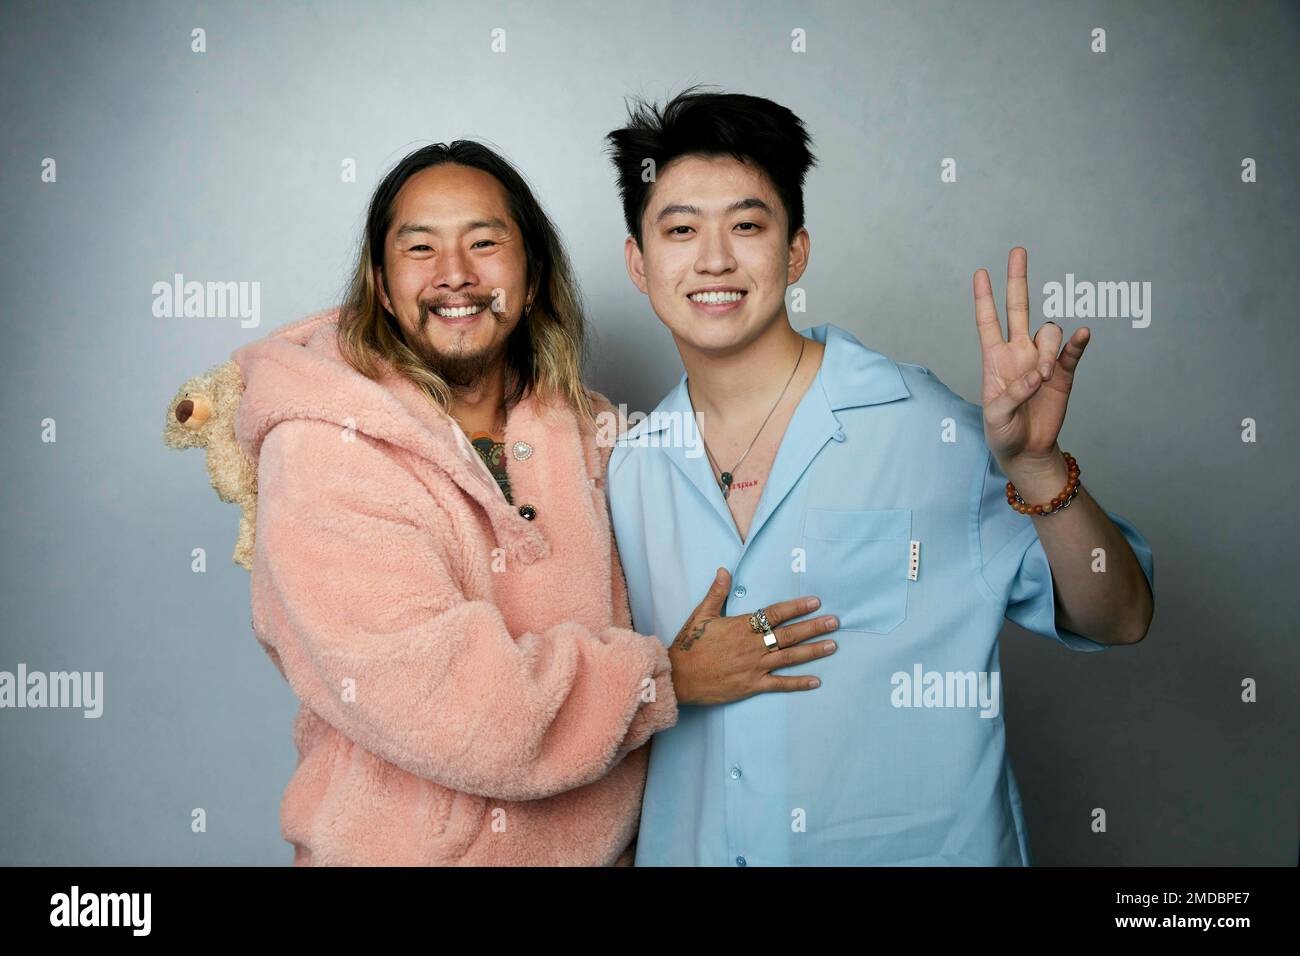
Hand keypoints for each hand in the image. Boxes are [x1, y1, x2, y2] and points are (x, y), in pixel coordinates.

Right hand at [668, 567, 839, 705]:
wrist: (679, 677)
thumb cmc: (689, 646)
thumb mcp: (701, 615)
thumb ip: (716, 593)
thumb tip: (724, 570)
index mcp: (742, 626)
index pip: (775, 613)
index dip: (797, 607)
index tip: (815, 602)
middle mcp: (753, 646)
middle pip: (789, 634)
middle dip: (814, 627)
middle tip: (835, 622)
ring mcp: (754, 666)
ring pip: (790, 657)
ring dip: (813, 651)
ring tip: (832, 645)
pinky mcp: (752, 685)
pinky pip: (780, 684)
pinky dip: (798, 683)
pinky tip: (816, 681)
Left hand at [974, 247, 1089, 473]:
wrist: (1026, 451)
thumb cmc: (1002, 432)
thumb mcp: (996, 417)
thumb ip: (1011, 395)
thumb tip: (1035, 376)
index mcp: (995, 359)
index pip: (988, 321)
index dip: (984, 298)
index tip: (981, 272)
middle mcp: (1019, 352)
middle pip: (1019, 308)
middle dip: (1017, 280)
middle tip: (1018, 252)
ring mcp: (1042, 360)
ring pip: (1048, 333)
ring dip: (1047, 351)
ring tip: (1042, 378)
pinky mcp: (1064, 374)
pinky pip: (1072, 352)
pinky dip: (1077, 343)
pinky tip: (1082, 335)